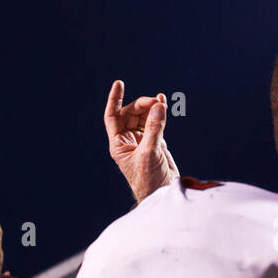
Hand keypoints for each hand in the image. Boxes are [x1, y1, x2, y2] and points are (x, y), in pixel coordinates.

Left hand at [105, 80, 178, 202]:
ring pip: (145, 116)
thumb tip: (159, 105)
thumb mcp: (150, 152)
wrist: (161, 193)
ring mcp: (142, 140)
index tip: (119, 83)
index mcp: (119, 144)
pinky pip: (156, 122)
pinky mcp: (156, 142)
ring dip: (152, 107)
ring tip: (162, 103)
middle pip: (131, 113)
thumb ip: (155, 128)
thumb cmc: (149, 179)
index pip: (113, 116)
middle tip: (156, 102)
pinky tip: (164, 105)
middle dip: (143, 104)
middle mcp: (128, 141)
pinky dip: (160, 113)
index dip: (115, 99)